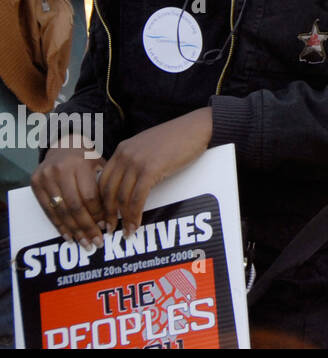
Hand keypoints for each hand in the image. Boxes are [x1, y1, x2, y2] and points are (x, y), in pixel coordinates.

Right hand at [30, 142, 106, 249]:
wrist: (64, 143)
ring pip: (61, 211)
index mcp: (80, 164)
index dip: (98, 214)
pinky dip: (59, 225)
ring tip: (85, 243)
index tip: (107, 226)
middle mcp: (60, 171)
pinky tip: (69, 236)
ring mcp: (45, 178)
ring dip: (74, 230)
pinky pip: (48, 210)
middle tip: (97, 242)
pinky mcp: (35, 184)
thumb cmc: (88, 158)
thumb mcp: (101, 164)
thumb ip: (105, 185)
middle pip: (75, 206)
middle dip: (87, 227)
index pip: (90, 196)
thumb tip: (117, 214)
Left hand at [98, 108, 212, 236]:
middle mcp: (124, 155)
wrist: (197, 127)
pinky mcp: (151, 169)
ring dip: (123, 218)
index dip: (101, 202)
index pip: (102, 181)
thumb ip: (135, 161)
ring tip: (126, 231)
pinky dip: (135, 214)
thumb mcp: (148, 147)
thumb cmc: (178, 138)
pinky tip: (137, 223)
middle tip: (110, 229)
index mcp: (122, 150)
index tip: (105, 216)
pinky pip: (138, 197)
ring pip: (122, 197)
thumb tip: (130, 184)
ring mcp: (137, 162)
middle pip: (107, 191)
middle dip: (108, 214)